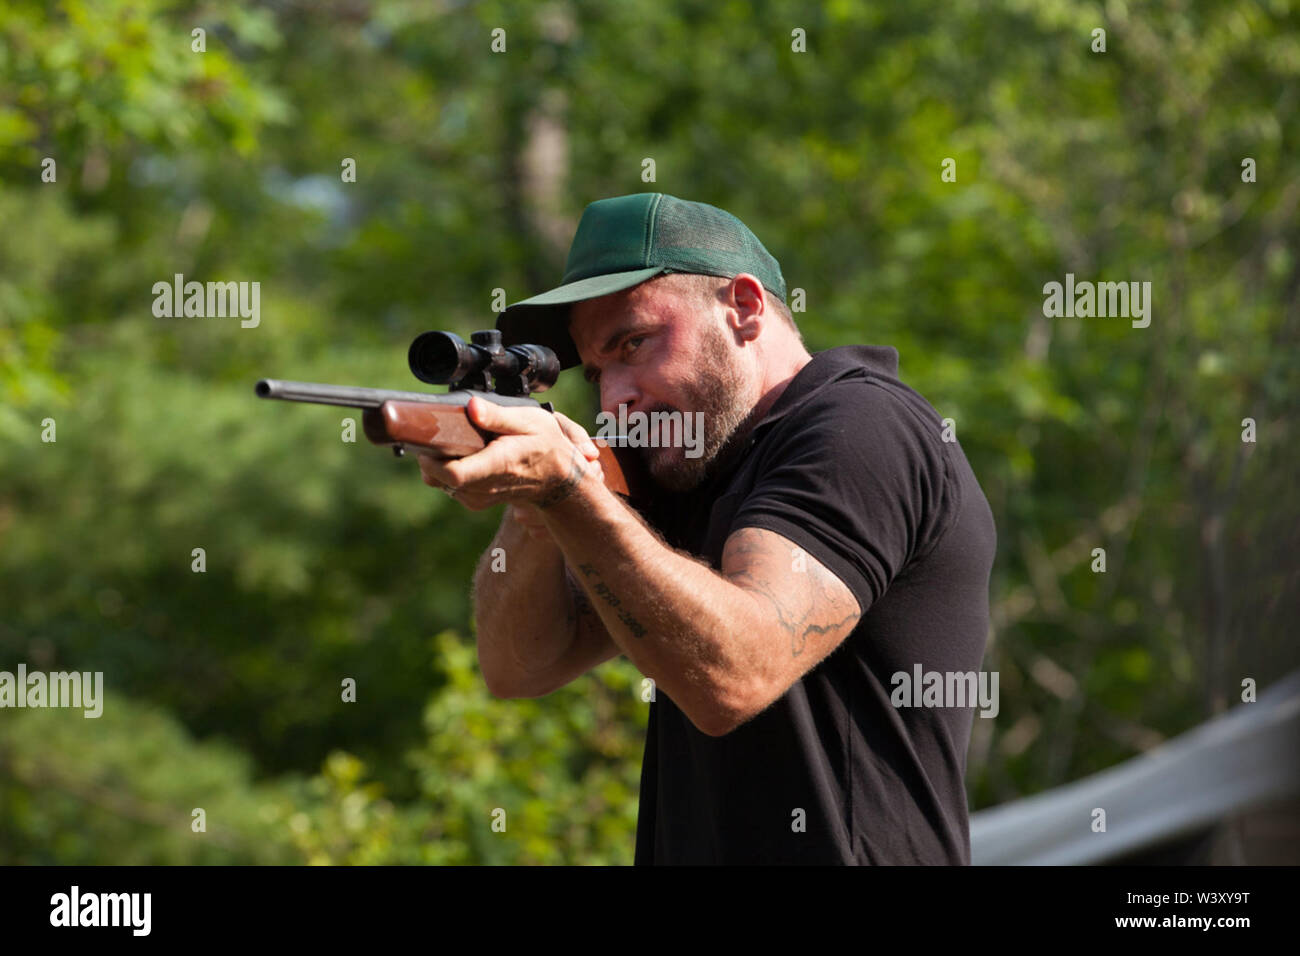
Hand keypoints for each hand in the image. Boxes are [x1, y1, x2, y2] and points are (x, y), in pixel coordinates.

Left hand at [417, 397, 603, 510]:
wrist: (558, 479)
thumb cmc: (545, 446)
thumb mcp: (530, 422)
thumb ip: (498, 416)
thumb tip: (471, 407)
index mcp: (497, 465)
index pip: (454, 473)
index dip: (432, 458)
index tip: (429, 439)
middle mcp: (485, 487)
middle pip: (438, 477)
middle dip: (431, 454)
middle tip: (440, 433)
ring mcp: (478, 498)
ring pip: (439, 482)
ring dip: (438, 462)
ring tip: (454, 443)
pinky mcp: (475, 501)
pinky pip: (448, 487)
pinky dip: (446, 472)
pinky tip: (463, 456)